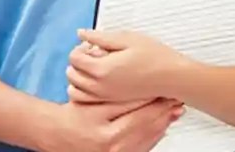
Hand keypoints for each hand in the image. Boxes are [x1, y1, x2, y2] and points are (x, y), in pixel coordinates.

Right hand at [41, 98, 184, 151]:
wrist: (59, 135)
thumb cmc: (74, 115)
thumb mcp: (93, 101)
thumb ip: (118, 96)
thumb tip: (146, 90)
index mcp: (106, 130)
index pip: (138, 110)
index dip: (154, 97)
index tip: (166, 88)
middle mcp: (112, 146)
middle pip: (146, 124)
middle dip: (163, 110)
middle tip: (175, 97)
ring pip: (149, 137)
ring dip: (164, 122)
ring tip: (173, 109)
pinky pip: (144, 148)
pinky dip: (155, 135)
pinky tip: (161, 126)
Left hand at [67, 29, 187, 103]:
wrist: (172, 78)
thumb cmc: (154, 56)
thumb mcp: (126, 38)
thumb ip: (100, 37)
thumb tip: (81, 33)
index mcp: (102, 69)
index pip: (74, 58)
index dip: (81, 47)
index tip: (94, 44)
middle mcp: (100, 87)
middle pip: (71, 74)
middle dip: (78, 62)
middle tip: (94, 53)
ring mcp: (105, 97)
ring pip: (75, 90)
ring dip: (79, 77)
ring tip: (95, 67)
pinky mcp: (112, 102)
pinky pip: (86, 99)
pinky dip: (85, 89)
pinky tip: (100, 78)